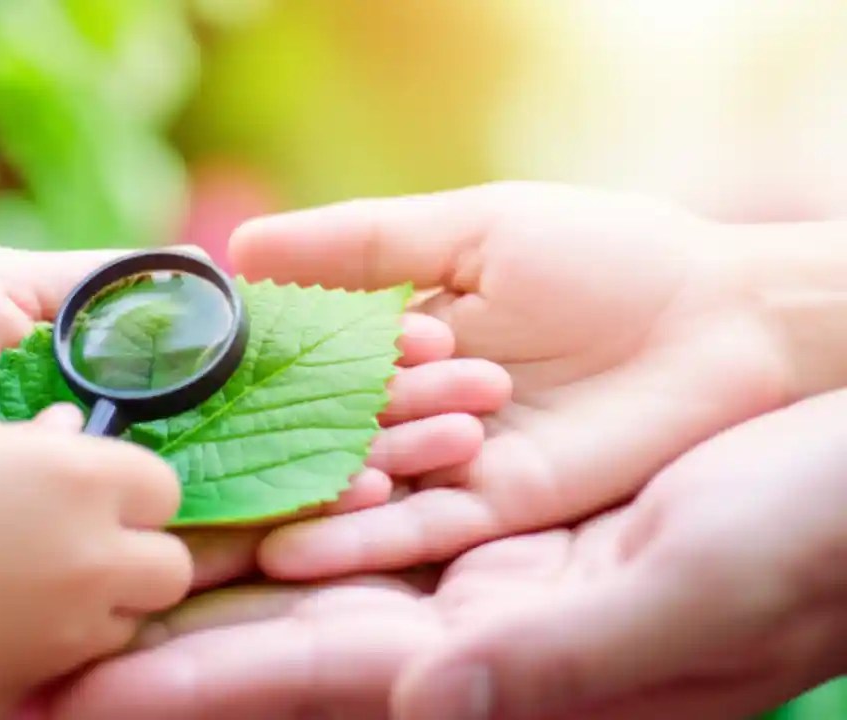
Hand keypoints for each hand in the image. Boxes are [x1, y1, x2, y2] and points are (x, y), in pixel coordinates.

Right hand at [0, 412, 191, 716]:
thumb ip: (28, 441)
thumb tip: (72, 431)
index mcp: (73, 480)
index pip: (163, 486)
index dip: (134, 490)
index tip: (102, 492)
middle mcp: (87, 556)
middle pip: (169, 565)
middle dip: (139, 556)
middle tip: (87, 549)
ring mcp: (64, 631)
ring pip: (129, 622)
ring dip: (102, 605)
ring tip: (36, 589)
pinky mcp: (34, 686)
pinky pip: (76, 665)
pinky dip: (59, 648)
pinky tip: (3, 627)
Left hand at [49, 390, 846, 719]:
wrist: (844, 469)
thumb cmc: (803, 538)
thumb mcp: (691, 589)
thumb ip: (556, 655)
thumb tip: (425, 697)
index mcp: (493, 662)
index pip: (307, 681)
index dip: (185, 688)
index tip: (71, 692)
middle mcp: (458, 625)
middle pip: (273, 631)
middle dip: (153, 637)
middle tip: (34, 624)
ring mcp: (463, 565)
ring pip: (302, 562)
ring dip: (199, 561)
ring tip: (87, 547)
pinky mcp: (483, 507)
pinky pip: (359, 495)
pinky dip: (283, 487)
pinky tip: (214, 470)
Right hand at [231, 182, 793, 578]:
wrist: (721, 319)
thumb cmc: (605, 255)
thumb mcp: (473, 229)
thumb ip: (363, 243)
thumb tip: (240, 246)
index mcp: (403, 337)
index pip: (307, 359)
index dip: (256, 370)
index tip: (191, 382)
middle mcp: (417, 406)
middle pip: (325, 429)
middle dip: (270, 445)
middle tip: (196, 468)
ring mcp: (454, 462)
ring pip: (363, 483)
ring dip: (306, 495)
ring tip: (240, 511)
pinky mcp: (497, 510)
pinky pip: (418, 531)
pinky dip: (357, 544)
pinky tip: (291, 552)